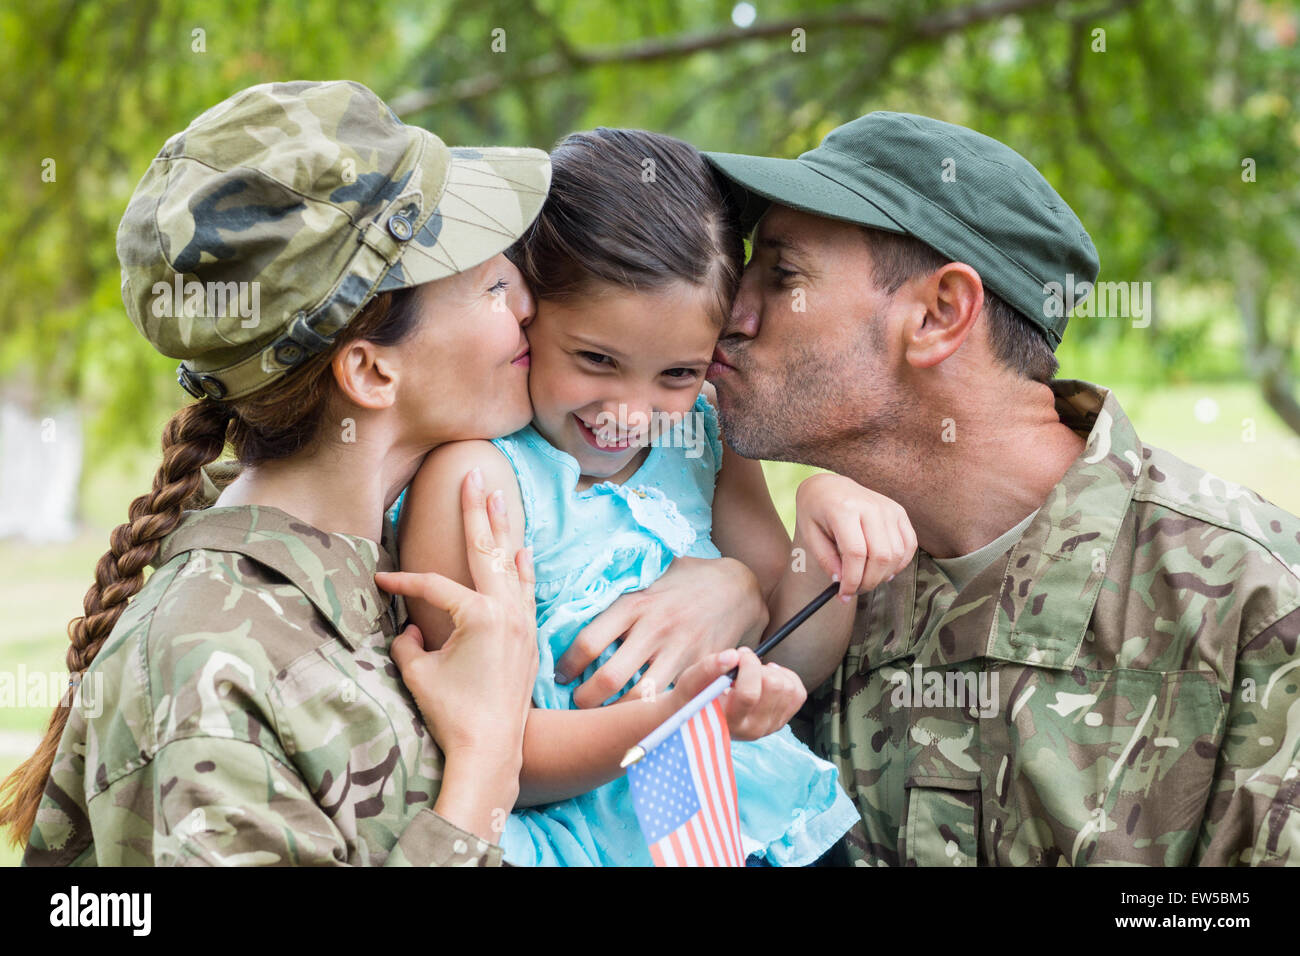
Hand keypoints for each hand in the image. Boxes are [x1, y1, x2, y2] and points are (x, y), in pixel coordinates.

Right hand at [376, 469, 538, 770]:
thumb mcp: (419, 674)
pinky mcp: (529, 638)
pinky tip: (522, 550)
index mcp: (479, 615)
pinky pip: (525, 591)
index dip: (403, 580)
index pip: (433, 585)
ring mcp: (522, 623)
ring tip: (499, 497)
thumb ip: (409, 643)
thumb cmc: (452, 713)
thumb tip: (411, 629)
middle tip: (473, 474)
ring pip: (511, 565)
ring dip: (502, 531)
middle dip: (476, 510)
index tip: (380, 579)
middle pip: (486, 550)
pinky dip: (521, 569)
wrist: (492, 749)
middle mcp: (506, 611)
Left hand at [556, 556, 768, 708]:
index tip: (561, 676)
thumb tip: (574, 610)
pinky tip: (641, 719)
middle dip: (585, 701)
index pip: (589, 642)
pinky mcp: (702, 667)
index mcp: (635, 604)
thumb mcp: (648, 578)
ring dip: (616, 715)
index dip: (568, 665)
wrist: (738, 586)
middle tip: (577, 706)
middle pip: (609, 678)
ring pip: (639, 698)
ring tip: (603, 720)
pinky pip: (671, 699)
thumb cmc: (684, 581)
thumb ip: (620, 599)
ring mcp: (680, 651)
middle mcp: (655, 629)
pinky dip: (653, 713)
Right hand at [667, 647, 804, 741]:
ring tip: (753, 673)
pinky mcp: (780, 721)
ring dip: (772, 672)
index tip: (739, 655)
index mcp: (729, 722)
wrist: (698, 718)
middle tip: (743, 664)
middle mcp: (753, 729)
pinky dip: (786, 678)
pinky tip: (767, 677)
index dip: (748, 665)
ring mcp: (770, 727)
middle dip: (760, 666)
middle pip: (775, 687)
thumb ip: (708, 667)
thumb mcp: (691, 681)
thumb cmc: (694, 697)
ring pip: (789, 688)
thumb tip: (733, 656)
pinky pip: (797, 694)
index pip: (750, 693)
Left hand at [795, 473, 916, 601]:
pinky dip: (900, 563)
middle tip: (855, 591)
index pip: (855, 553)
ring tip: (866, 580)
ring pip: (897, 553)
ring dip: (883, 575)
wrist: (829, 487)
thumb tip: (842, 582)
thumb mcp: (809, 534)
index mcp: (843, 509)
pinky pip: (909, 544)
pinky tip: (884, 570)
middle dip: (868, 581)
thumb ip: (826, 559)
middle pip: (880, 555)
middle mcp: (870, 506)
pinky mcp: (899, 512)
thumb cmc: (816, 511)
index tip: (843, 594)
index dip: (852, 579)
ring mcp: (888, 508)